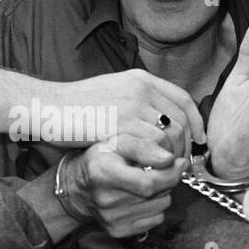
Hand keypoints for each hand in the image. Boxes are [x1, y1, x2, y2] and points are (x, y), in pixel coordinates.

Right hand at [48, 70, 204, 154]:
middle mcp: (140, 89)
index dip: (196, 121)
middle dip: (187, 143)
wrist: (48, 108)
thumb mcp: (112, 92)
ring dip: (175, 154)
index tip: (200, 139)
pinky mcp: (121, 126)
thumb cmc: (76, 106)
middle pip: (180, 118)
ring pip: (171, 134)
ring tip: (170, 169)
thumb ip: (136, 101)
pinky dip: (159, 160)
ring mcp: (131, 107)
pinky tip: (154, 169)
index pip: (182, 98)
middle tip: (185, 162)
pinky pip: (153, 146)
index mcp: (140, 79)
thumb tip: (160, 119)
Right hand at [66, 135, 184, 237]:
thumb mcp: (119, 141)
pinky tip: (141, 197)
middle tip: (161, 168)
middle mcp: (106, 200)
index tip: (179, 162)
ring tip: (146, 182)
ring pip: (161, 206)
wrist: (78, 187)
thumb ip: (144, 147)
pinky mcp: (118, 231)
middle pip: (158, 194)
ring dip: (162, 193)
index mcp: (104, 174)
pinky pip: (155, 219)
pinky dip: (155, 207)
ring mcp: (112, 219)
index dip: (171, 173)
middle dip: (168, 179)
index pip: (149, 183)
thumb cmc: (101, 159)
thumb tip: (170, 159)